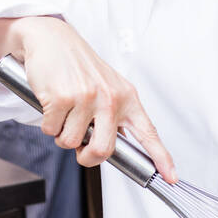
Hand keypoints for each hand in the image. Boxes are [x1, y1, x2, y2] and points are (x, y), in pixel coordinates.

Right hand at [0, 15, 175, 178]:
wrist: (53, 39)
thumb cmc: (80, 68)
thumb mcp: (108, 87)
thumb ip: (115, 117)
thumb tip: (113, 150)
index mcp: (127, 98)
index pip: (148, 133)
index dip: (161, 157)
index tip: (170, 177)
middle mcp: (110, 99)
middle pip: (104, 150)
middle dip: (88, 158)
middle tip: (80, 150)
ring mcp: (87, 98)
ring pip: (71, 142)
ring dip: (62, 134)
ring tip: (64, 112)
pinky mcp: (62, 98)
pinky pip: (51, 130)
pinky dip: (47, 123)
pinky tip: (52, 104)